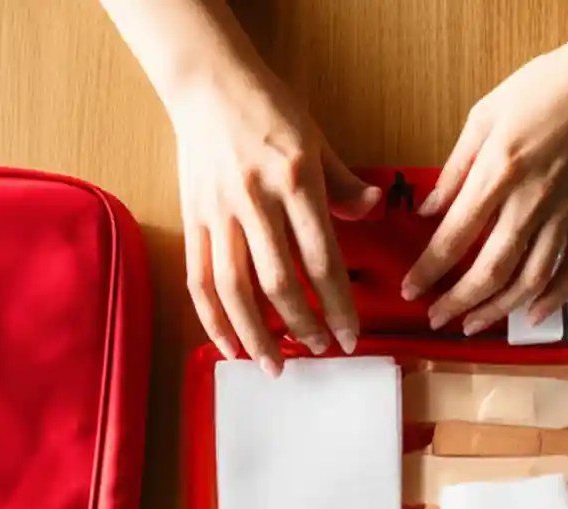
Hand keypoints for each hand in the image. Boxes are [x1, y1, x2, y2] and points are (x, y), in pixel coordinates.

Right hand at [170, 70, 379, 374]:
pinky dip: (213, 319)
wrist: (208, 84)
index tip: (352, 336)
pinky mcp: (193, 219)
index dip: (338, 306)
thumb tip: (374, 209)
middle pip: (279, 282)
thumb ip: (345, 184)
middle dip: (304, 325)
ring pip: (235, 289)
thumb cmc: (270, 109)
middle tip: (323, 350)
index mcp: (296, 182)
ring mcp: (219, 213)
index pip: (322, 260)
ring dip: (257, 334)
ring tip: (277, 365)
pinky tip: (230, 346)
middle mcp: (256, 201)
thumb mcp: (319, 141)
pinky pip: (199, 280)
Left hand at [404, 46, 567, 333]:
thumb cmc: (545, 87)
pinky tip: (533, 315)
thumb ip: (454, 168)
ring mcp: (566, 213)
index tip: (411, 289)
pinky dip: (555, 299)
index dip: (429, 270)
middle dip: (458, 302)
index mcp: (499, 171)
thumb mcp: (483, 116)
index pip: (454, 236)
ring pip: (530, 280)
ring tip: (472, 324)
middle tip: (436, 317)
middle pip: (490, 270)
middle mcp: (532, 200)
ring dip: (498, 311)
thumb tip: (430, 208)